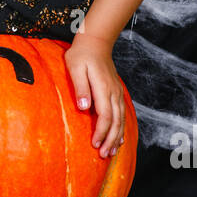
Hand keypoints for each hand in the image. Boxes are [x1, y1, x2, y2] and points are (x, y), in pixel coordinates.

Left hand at [64, 31, 125, 157]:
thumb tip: (85, 107)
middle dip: (110, 139)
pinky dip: (121, 127)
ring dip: (117, 136)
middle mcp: (113, 92)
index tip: (94, 145)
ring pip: (121, 119)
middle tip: (104, 155)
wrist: (96, 41)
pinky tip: (119, 138)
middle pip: (116, 121)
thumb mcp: (75, 67)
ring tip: (111, 152)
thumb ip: (80, 88)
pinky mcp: (116, 92)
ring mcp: (117, 92)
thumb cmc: (81, 54)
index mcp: (103, 88)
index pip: (105, 115)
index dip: (101, 132)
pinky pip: (122, 113)